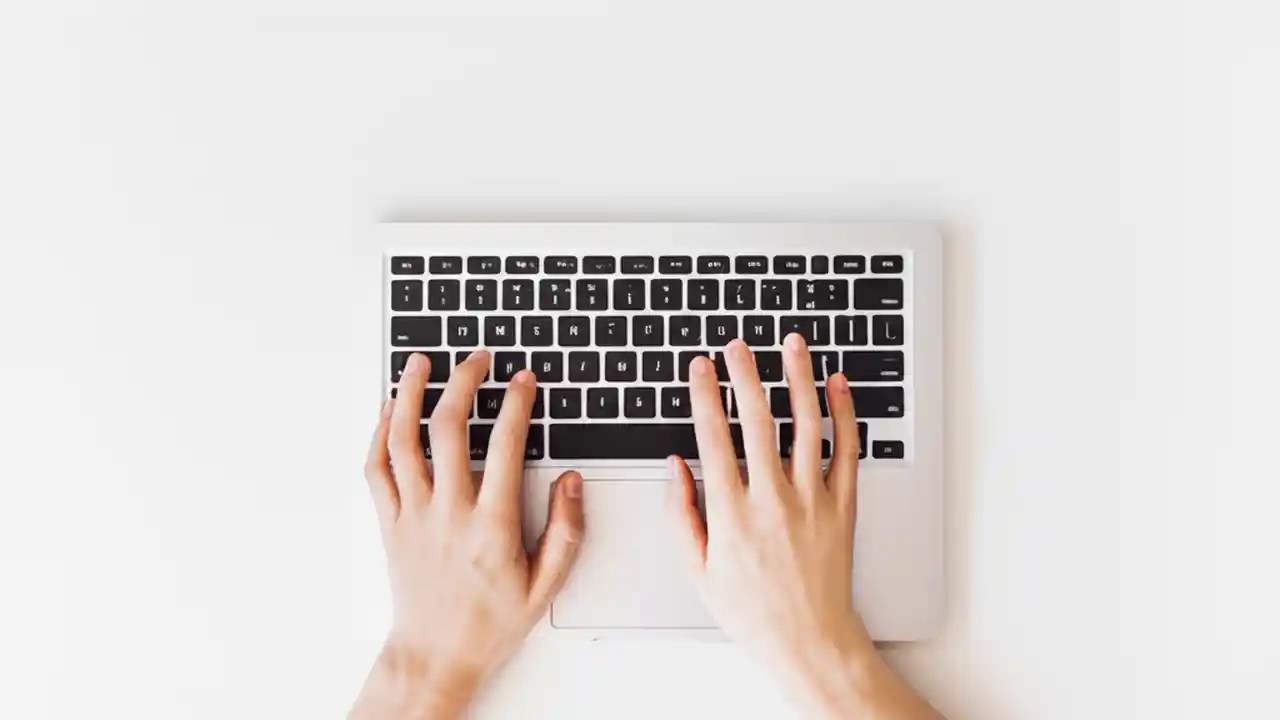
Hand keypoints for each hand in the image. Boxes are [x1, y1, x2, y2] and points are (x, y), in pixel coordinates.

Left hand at [351, 351, 583, 719]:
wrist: (436, 655)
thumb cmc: (490, 623)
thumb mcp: (546, 586)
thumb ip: (567, 531)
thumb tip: (571, 481)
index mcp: (491, 526)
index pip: (505, 446)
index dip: (516, 404)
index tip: (523, 380)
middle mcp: (447, 513)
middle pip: (448, 428)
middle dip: (463, 382)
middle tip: (477, 358)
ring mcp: (413, 515)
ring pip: (402, 440)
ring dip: (409, 394)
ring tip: (420, 362)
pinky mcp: (389, 523)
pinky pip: (376, 469)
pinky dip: (379, 433)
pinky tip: (389, 410)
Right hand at [667, 335, 937, 718]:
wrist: (808, 640)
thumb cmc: (751, 610)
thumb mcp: (697, 568)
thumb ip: (682, 513)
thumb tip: (676, 466)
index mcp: (732, 513)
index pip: (714, 437)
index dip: (704, 395)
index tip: (700, 367)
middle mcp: (773, 499)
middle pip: (757, 420)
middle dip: (744, 375)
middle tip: (737, 346)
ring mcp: (813, 499)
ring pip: (806, 424)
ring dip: (797, 378)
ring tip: (791, 345)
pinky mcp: (844, 506)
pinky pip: (848, 449)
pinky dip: (844, 412)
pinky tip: (836, 385)